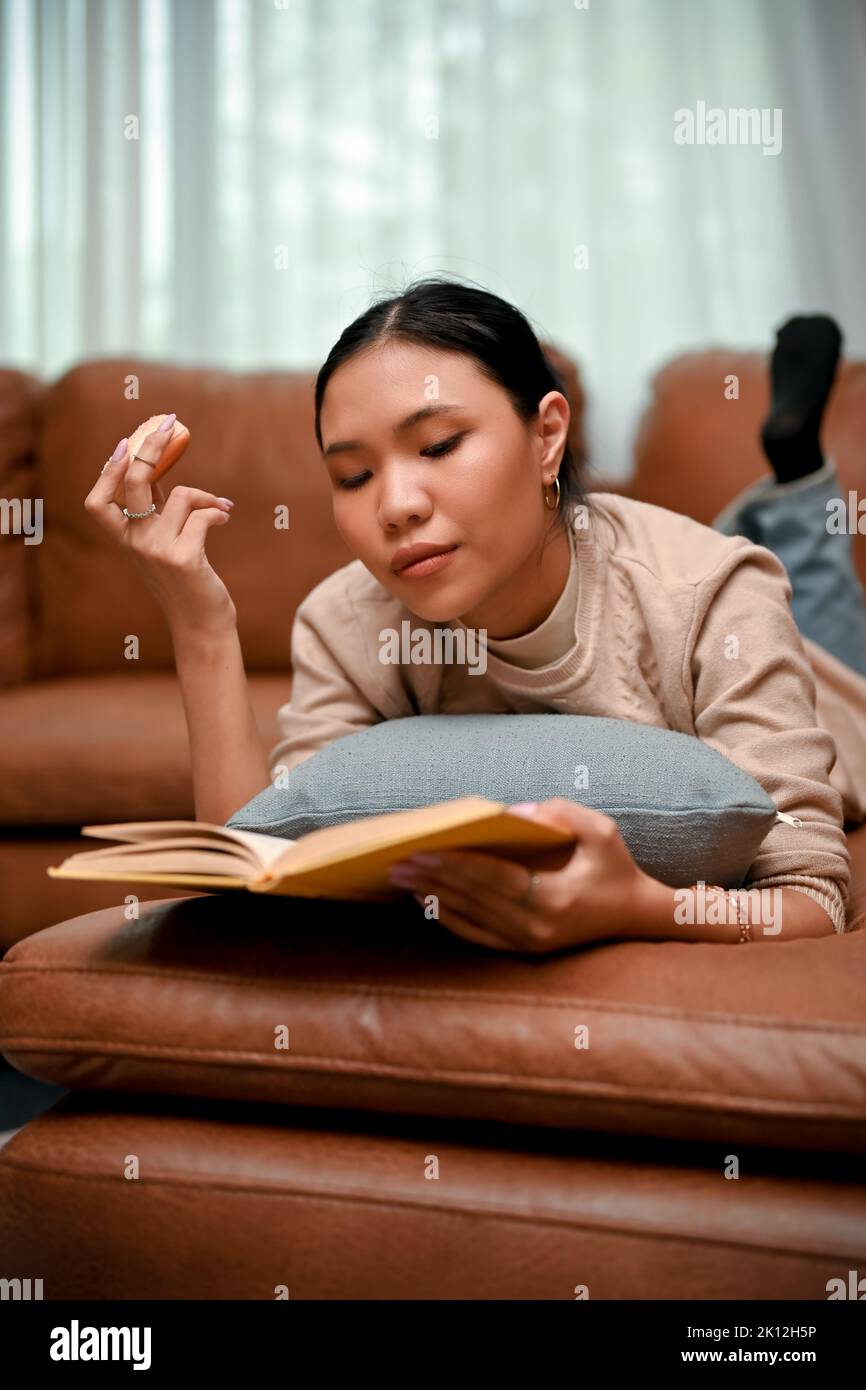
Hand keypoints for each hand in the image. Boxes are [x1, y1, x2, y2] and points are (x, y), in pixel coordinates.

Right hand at [85, 422, 237, 632]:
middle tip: (171, 424)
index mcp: (125, 540)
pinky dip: (218, 511)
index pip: (96, 502)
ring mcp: (157, 552)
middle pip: (133, 482)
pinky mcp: (184, 559)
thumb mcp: (160, 543)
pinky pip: (203, 515)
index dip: (107, 471)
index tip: (124, 444)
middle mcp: (135, 545)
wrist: (201, 623)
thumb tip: (153, 464)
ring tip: (220, 507)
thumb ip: (153, 510)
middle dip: (153, 446)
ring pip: (181, 496)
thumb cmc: (185, 579)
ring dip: (207, 497)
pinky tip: (225, 517)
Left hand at [387, 798, 651, 953]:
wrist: (636, 917)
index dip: (452, 864)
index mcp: (553, 899)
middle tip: (396, 862)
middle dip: (431, 878)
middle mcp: (535, 927)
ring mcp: (528, 944)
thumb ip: (560, 814)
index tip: (419, 851)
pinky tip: (428, 902)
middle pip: (471, 898)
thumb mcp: (601, 831)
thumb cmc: (616, 868)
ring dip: (432, 897)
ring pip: (468, 918)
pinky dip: (449, 919)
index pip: (490, 878)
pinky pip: (476, 936)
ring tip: (401, 880)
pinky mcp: (524, 951)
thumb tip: (514, 812)